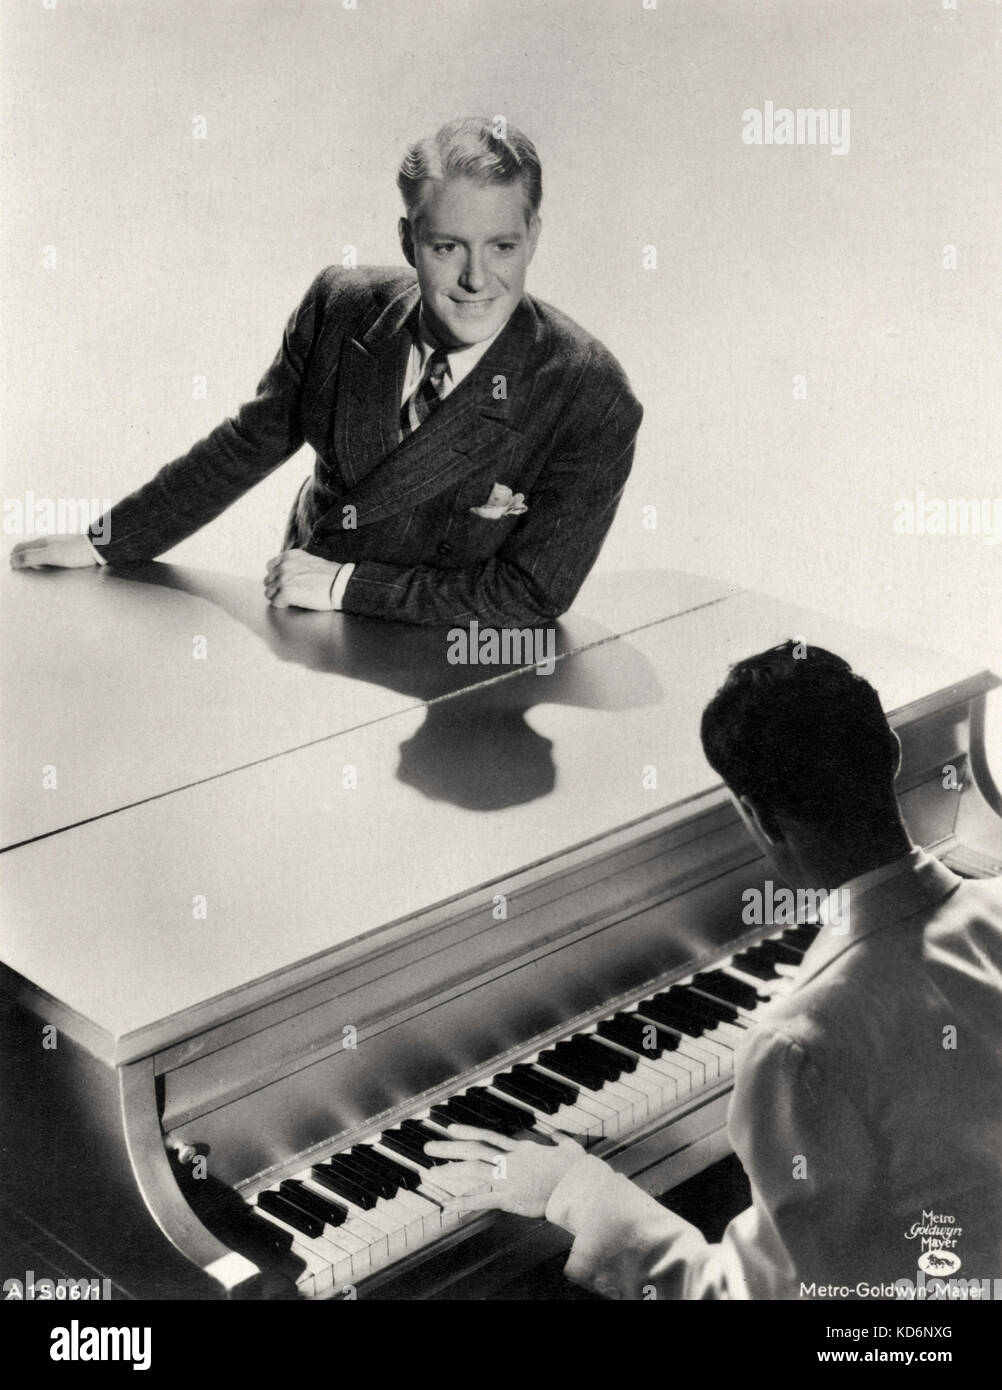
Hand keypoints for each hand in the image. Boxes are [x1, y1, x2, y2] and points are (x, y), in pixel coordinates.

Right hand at [10, 534, 99, 568]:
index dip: (13, 556)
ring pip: (40, 549)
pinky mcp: (69, 548)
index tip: (12, 565)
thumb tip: (13, 560)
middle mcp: (49, 541)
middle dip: (21, 555)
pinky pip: (51, 552)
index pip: (21, 547)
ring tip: (31, 565)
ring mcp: (59, 543)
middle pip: (29, 547)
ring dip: (33, 556)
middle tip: (17, 564)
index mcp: (42, 542)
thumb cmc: (77, 551)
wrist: (100, 546)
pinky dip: (44, 558)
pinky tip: (51, 563)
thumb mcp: (51, 556)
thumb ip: (32, 558)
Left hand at [264, 550, 341, 609]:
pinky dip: (283, 605)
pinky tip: (295, 603)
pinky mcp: (286, 593)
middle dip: (277, 587)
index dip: (277, 577)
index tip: (286, 582)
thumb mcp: (309, 561)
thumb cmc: (330, 575)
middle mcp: (284, 565)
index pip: (270, 567)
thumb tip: (286, 574)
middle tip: (290, 592)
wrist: (340, 584)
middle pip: (268, 581)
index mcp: (289, 556)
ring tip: (292, 599)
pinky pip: (276, 603)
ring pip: (269, 593)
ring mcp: (283, 579)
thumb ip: (294, 564)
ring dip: (279, 597)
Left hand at [423, 1124, 586, 1217]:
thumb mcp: (569, 1148)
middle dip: (449, 1148)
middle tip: (428, 1148)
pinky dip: (463, 1203)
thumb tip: (557, 1133)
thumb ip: (559, 1140)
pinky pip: (482, 1199)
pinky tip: (447, 1206)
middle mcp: (511, 1160)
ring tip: (429, 1173)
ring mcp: (509, 1178)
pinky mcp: (511, 1198)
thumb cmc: (577, 1170)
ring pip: (473, 1170)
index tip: (451, 1129)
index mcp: (522, 1149)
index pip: (489, 1137)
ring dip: (450, 1172)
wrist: (579, 1187)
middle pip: (474, 1150)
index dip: (468, 1132)